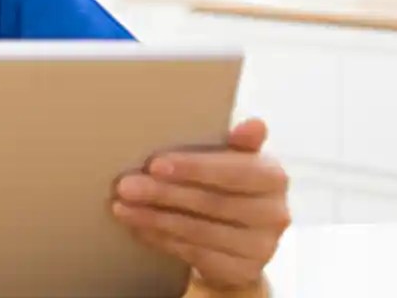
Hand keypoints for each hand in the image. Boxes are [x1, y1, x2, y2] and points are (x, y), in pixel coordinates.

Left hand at [111, 118, 290, 290]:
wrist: (242, 237)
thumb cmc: (228, 184)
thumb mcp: (234, 159)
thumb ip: (240, 142)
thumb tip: (254, 124)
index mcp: (273, 176)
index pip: (234, 171)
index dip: (194, 168)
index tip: (155, 164)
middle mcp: (274, 213)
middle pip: (211, 202)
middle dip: (163, 193)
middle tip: (125, 185)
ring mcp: (261, 247)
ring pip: (198, 231)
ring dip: (154, 218)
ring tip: (122, 207)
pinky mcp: (243, 271)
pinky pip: (194, 254)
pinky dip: (161, 239)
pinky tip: (138, 227)